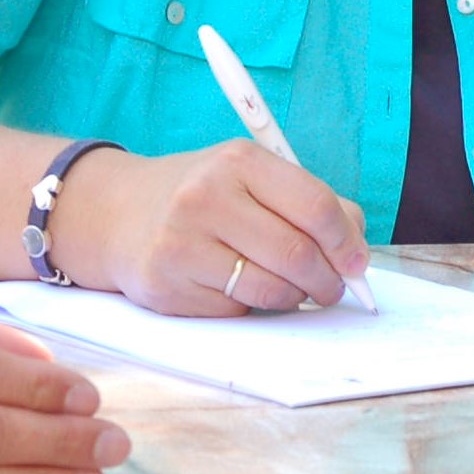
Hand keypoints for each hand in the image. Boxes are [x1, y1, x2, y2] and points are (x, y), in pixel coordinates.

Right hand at [45, 141, 370, 316]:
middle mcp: (207, 197)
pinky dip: (252, 308)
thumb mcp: (251, 177)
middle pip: (297, 254)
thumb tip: (356, 249)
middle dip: (328, 280)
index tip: (356, 262)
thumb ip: (308, 203)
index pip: (315, 206)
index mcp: (239, 161)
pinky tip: (239, 289)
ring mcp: (183, 243)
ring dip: (294, 298)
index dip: (346, 242)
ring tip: (292, 289)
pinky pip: (236, 312)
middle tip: (332, 287)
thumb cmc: (203, 197)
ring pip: (271, 290)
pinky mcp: (167, 286)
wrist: (117, 214)